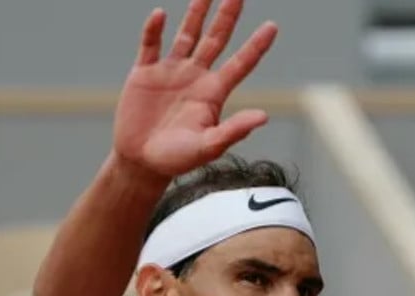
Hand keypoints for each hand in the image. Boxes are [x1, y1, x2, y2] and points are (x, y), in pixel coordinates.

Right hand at [112, 0, 277, 179]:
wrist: (142, 162)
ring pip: (187, 35)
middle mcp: (196, 77)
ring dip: (195, 13)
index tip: (273, 26)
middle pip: (216, 39)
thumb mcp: (208, 147)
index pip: (240, 63)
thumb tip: (263, 117)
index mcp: (214, 93)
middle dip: (227, 16)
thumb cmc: (178, 159)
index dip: (256, 45)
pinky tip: (161, 15)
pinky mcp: (145, 74)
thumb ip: (234, 130)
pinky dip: (154, 30)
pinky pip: (150, 45)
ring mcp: (171, 72)